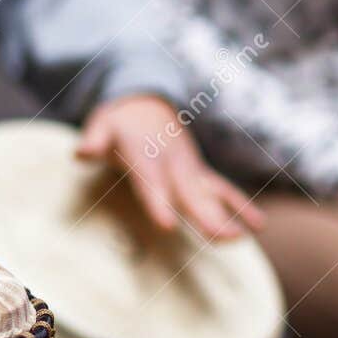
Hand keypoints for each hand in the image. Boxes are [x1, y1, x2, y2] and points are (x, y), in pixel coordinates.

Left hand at [78, 95, 263, 239]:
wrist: (145, 100)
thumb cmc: (118, 121)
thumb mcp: (102, 124)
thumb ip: (94, 140)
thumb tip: (81, 152)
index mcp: (146, 155)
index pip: (152, 184)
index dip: (159, 203)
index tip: (167, 225)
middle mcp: (173, 162)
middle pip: (189, 193)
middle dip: (206, 216)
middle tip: (223, 237)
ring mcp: (189, 167)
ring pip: (210, 193)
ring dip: (228, 214)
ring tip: (244, 237)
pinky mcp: (198, 172)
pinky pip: (220, 189)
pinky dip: (238, 206)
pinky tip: (257, 227)